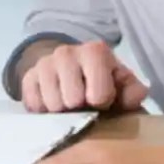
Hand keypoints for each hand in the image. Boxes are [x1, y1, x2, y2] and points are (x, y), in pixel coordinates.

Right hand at [21, 41, 147, 112]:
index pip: (98, 94)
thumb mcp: (122, 84)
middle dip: (80, 109)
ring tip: (69, 106)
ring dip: (62, 112)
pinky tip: (53, 105)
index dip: (103, 103)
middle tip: (83, 105)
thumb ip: (133, 91)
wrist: (71, 68)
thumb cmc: (103, 80)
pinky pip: (34, 106)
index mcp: (94, 51)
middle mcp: (66, 52)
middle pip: (71, 100)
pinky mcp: (27, 78)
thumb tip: (136, 96)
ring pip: (52, 105)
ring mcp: (43, 64)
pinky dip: (44, 112)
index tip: (104, 101)